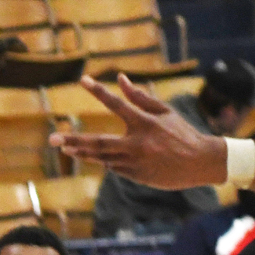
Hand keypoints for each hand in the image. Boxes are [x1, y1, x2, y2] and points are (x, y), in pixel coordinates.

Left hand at [50, 74, 227, 187]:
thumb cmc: (182, 132)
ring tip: (67, 148)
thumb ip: (140, 97)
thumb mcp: (164, 111)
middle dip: (74, 140)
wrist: (200, 162)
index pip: (117, 103)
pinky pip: (115, 168)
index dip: (99, 90)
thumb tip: (120, 79)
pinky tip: (98, 156)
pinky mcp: (137, 176)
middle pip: (99, 142)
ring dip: (84, 152)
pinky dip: (106, 160)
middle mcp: (137, 143)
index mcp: (145, 123)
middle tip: (53, 139)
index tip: (83, 80)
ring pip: (102, 158)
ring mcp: (135, 163)